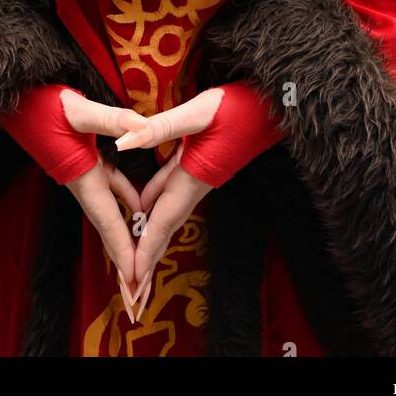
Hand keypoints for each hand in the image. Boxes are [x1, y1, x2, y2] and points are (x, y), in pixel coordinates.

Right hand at [58, 91, 149, 321]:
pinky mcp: (85, 162)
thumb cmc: (44, 105)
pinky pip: (110, 187)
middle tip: (138, 290)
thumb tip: (142, 128)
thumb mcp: (79, 110)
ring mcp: (84, 174)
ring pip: (111, 210)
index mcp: (82, 177)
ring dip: (125, 233)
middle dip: (123, 256)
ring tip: (141, 257)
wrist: (21, 99)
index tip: (134, 278)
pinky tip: (139, 205)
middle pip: (109, 226)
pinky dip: (125, 197)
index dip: (122, 250)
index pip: (107, 221)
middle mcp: (83, 182)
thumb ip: (111, 120)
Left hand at [111, 85, 284, 319]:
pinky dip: (154, 202)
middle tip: (132, 290)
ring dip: (151, 235)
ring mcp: (197, 176)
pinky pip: (170, 189)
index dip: (147, 249)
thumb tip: (125, 140)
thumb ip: (161, 127)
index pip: (164, 220)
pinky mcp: (197, 164)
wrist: (269, 105)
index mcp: (195, 178)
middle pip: (165, 226)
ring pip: (167, 210)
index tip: (133, 278)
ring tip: (135, 258)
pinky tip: (142, 206)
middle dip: (149, 257)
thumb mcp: (198, 113)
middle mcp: (195, 184)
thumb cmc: (237, 106)